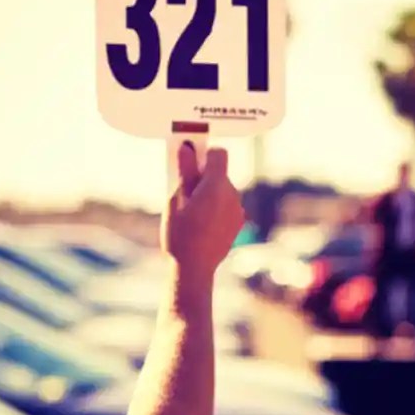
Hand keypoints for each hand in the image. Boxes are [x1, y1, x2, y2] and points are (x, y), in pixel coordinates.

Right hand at [162, 142, 244, 285]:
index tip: (189, 162)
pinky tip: (202, 224)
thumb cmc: (181, 234)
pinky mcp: (238, 222)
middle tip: (184, 193)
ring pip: (223, 190)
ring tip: (191, 212)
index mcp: (216, 186)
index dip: (204, 155)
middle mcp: (232, 195)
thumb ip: (184, 172)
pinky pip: (227, 205)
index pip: (219, 154)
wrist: (195, 268)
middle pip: (220, 173)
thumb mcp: (176, 200)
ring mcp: (237, 209)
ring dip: (210, 193)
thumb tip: (186, 147)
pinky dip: (216, 207)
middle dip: (204, 177)